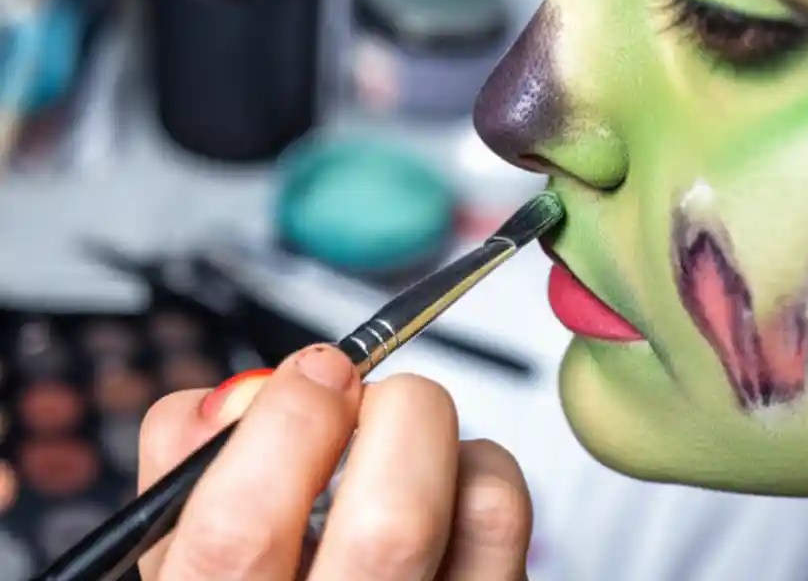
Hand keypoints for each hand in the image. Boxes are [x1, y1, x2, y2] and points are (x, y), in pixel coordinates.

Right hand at [137, 344, 532, 579]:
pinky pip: (505, 515)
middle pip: (395, 524)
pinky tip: (435, 482)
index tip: (313, 371)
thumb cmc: (250, 578)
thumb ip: (186, 462)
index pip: (241, 529)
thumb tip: (240, 393)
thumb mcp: (179, 547)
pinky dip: (477, 465)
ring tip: (395, 441)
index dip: (286, 425)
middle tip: (363, 389)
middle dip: (392, 414)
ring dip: (442, 438)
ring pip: (482, 509)